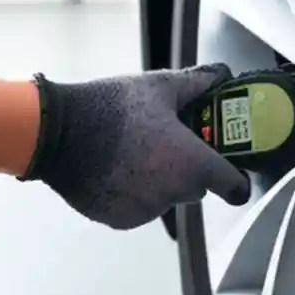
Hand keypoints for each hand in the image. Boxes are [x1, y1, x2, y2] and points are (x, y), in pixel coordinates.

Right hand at [22, 64, 250, 229]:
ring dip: (159, 183)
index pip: (235, 188)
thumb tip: (222, 74)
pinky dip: (132, 194)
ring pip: (165, 198)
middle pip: (197, 189)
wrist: (59, 132)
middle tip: (168, 145)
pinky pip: (137, 208)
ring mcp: (146, 210)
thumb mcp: (160, 86)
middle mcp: (174, 194)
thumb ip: (199, 83)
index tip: (229, 171)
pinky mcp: (120, 220)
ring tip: (136, 153)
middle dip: (189, 171)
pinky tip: (116, 169)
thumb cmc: (114, 107)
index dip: (236, 179)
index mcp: (194, 164)